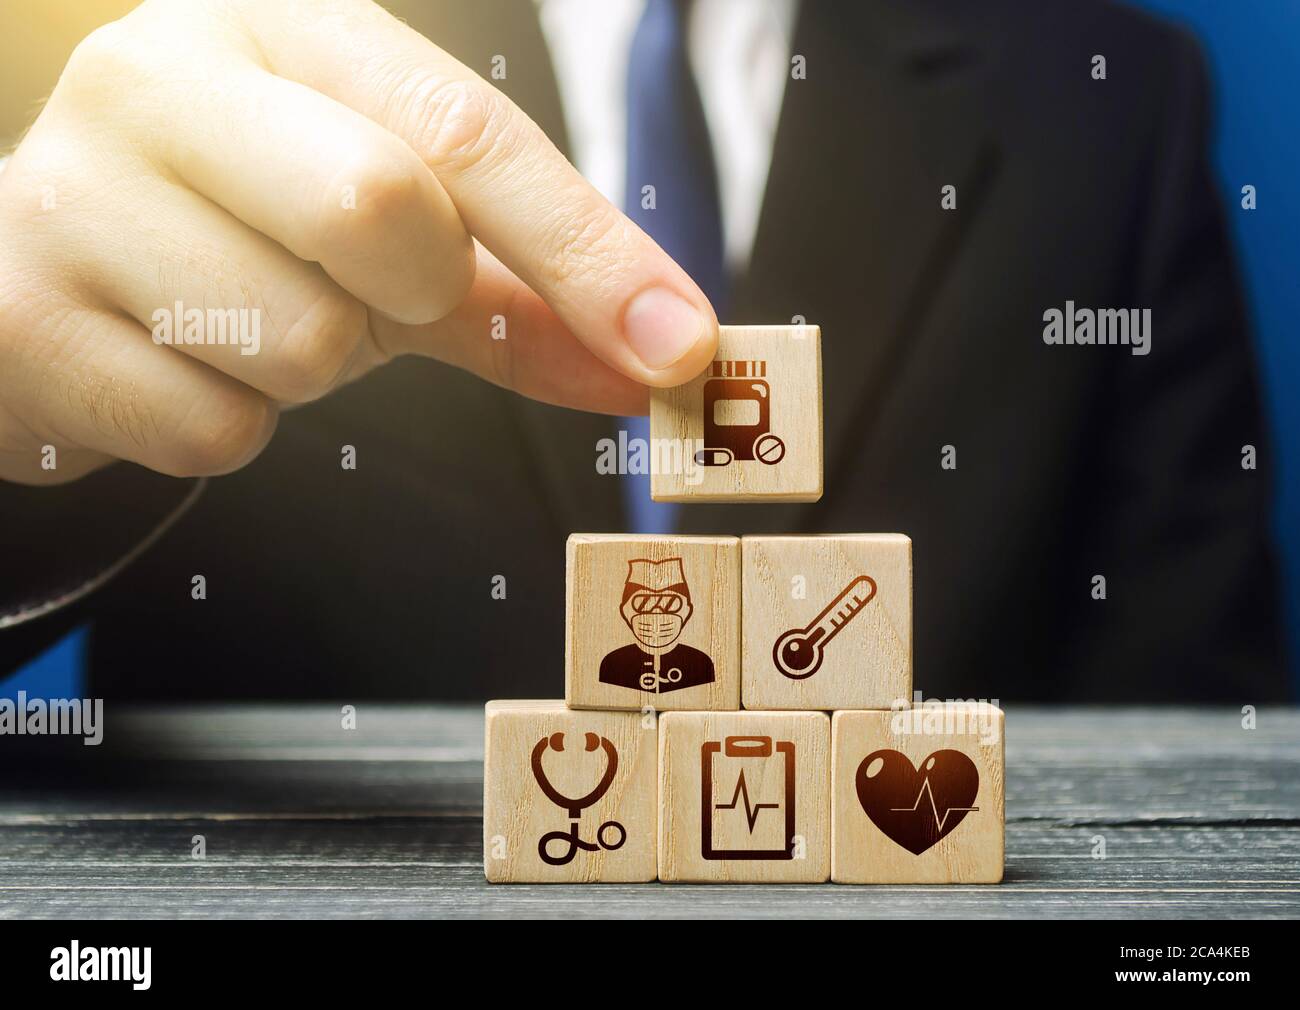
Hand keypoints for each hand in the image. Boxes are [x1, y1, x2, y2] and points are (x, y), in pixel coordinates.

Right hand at [0, 0, 717, 484]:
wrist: (51, 270)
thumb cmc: (244, 230)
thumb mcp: (388, 237)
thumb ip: (522, 292)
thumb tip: (657, 361)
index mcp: (277, 29)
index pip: (465, 132)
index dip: (588, 248)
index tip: (682, 342)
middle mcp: (161, 80)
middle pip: (381, 209)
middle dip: (413, 292)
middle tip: (368, 289)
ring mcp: (69, 195)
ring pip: (299, 344)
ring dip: (311, 367)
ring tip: (242, 316)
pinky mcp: (21, 322)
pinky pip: (215, 433)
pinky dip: (231, 424)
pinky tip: (176, 365)